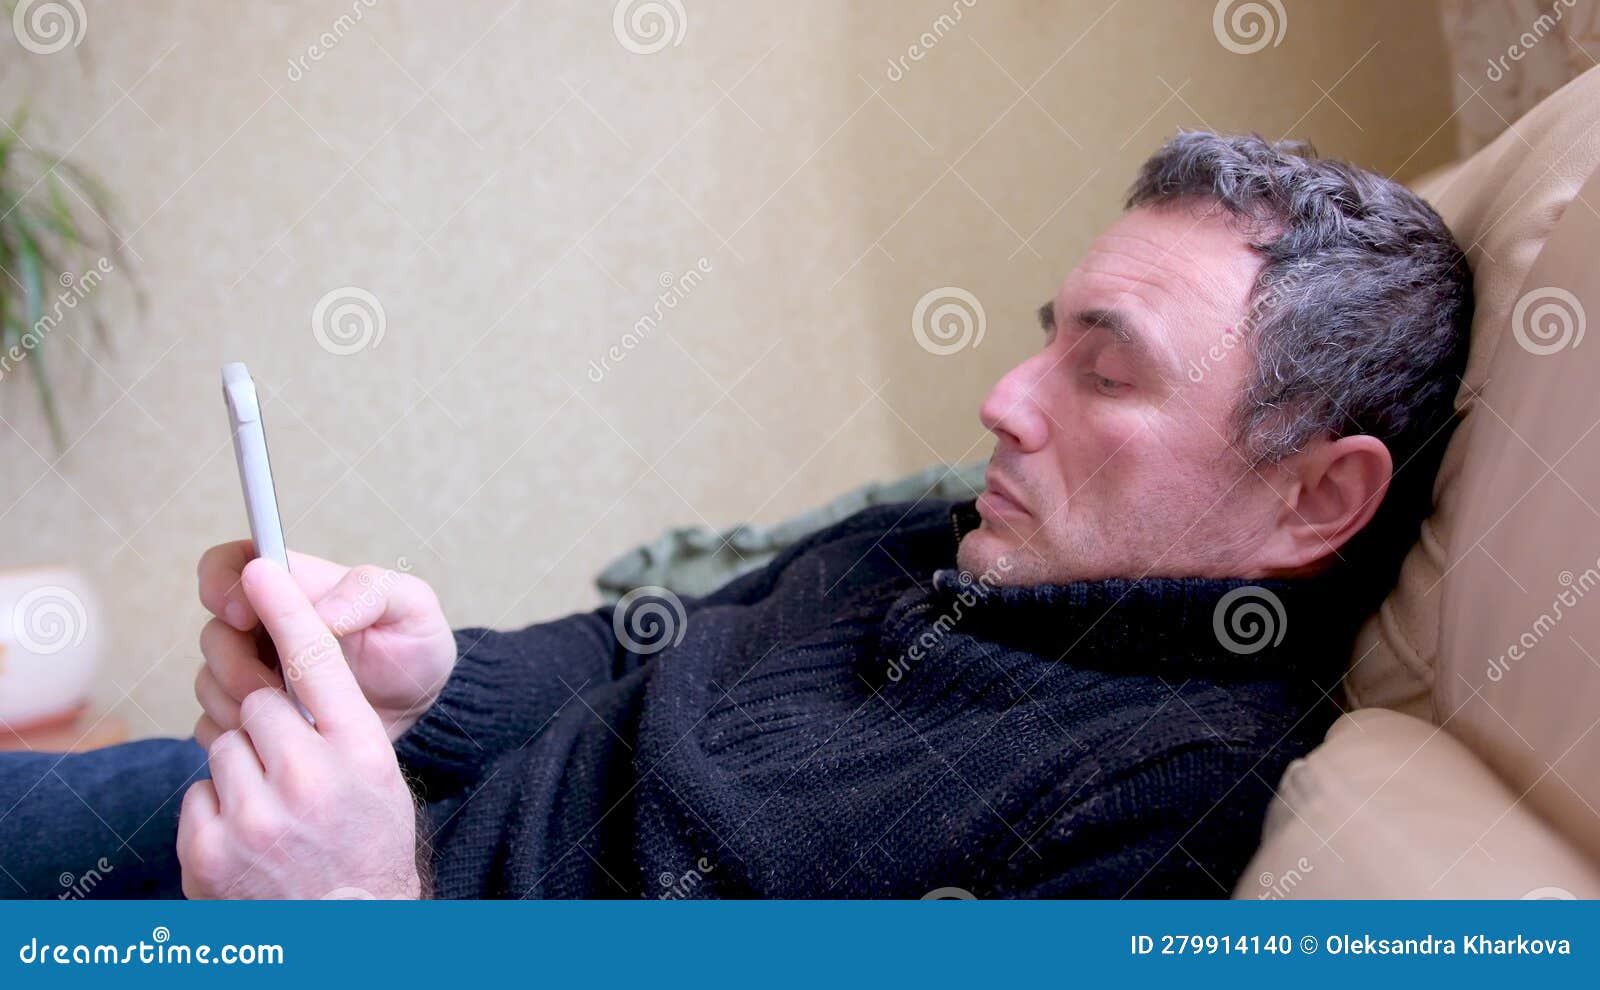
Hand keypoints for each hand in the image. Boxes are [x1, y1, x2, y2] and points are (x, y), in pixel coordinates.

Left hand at [179, 558, 422, 898]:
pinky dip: (218, 806)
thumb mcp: (378, 775)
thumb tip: (283, 671)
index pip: (314, 660)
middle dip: (265, 718)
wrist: (346, 933)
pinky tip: (252, 833)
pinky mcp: (210, 851)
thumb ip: (337, 720)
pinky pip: (198, 790)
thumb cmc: (366, 847)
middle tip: (288, 753)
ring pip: (223, 744)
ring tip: (276, 805)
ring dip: (242, 764)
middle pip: (257, 701)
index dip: (284, 606)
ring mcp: (256, 818)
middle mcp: (309, 779)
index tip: (260, 567)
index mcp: (361, 751)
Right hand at [196, 541, 455, 742]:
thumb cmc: (414, 648)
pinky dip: (237, 734)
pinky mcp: (249, 717)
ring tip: (290, 718)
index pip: (230, 564)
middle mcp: (262, 627)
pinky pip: (214, 724)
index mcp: (294, 588)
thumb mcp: (413, 608)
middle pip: (214, 632)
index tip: (244, 615)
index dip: (220, 585)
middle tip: (272, 686)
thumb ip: (371, 592)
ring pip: (209, 680)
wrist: (415, 712)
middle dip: (234, 661)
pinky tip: (277, 742)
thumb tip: (320, 611)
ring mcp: (251, 672)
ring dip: (237, 701)